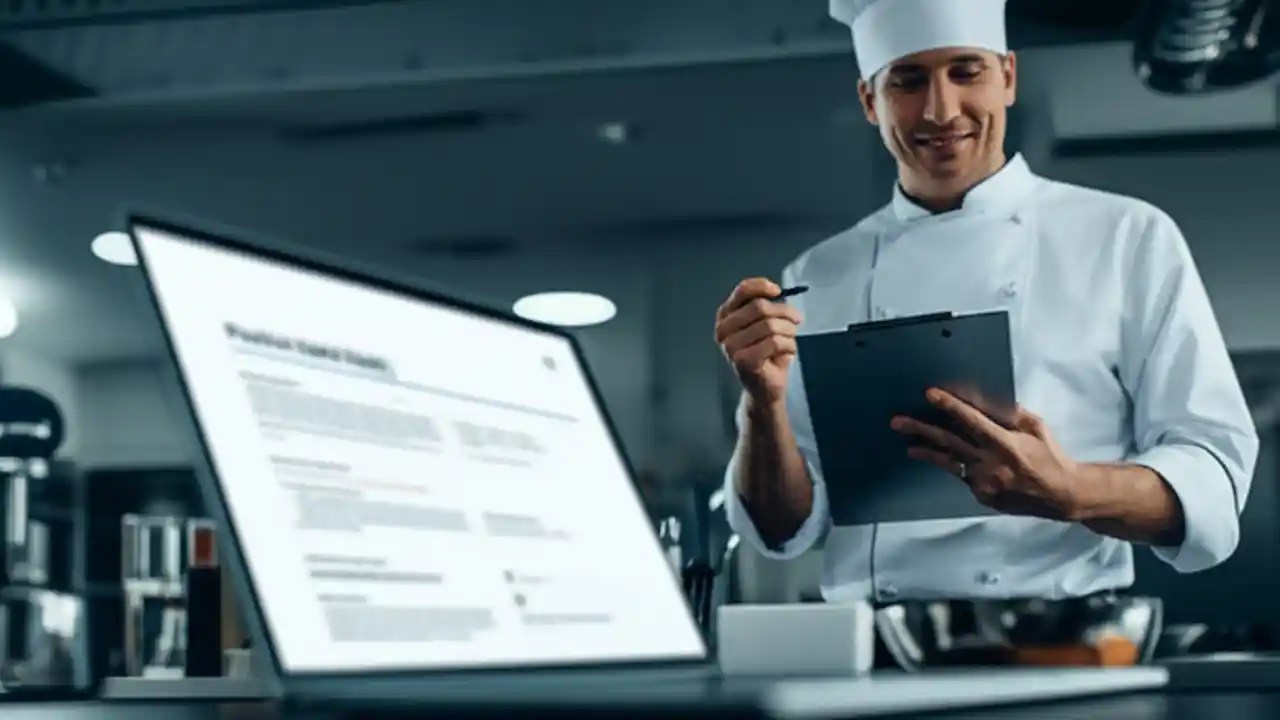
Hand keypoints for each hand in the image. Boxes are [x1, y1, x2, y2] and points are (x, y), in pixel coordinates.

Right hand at [714, 277, 802, 405]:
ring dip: (789, 331)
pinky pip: (774, 342)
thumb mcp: (765, 325)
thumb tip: (777, 292)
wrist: (765, 388)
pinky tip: (788, 352)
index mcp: (725, 316)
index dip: (762, 286)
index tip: (778, 291)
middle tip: (797, 320)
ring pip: (770, 325)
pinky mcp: (742, 361)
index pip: (742, 291)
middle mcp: (722, 330)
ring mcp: (730, 346)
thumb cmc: (766, 354)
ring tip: (791, 340)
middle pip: (760, 307)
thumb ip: (766, 307)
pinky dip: (789, 345)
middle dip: (785, 313)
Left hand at [890, 388, 1082, 520]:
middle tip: (896, 422)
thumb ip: (1012, 415)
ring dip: (927, 452)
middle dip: (920, 430)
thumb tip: (989, 401)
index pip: (971, 421)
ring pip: (949, 463)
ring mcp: (983, 483)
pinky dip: (959, 467)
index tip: (930, 394)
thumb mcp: (1036, 428)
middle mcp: (990, 464)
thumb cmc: (1050, 455)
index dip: (949, 406)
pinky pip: (964, 477)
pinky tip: (956, 462)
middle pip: (948, 442)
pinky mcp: (982, 496)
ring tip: (908, 445)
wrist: (1062, 495)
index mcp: (1005, 444)